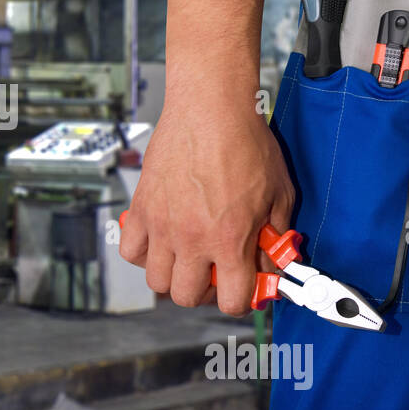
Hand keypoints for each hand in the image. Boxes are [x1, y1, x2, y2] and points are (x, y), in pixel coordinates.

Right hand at [120, 93, 294, 315]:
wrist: (210, 109)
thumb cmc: (246, 143)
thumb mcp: (279, 193)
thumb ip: (276, 234)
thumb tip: (271, 260)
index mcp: (230, 239)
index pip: (231, 300)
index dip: (240, 299)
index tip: (243, 287)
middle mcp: (192, 238)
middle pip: (187, 296)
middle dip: (205, 290)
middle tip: (214, 271)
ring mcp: (162, 225)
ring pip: (156, 280)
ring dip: (174, 275)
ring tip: (187, 256)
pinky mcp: (141, 208)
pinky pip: (130, 250)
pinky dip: (142, 252)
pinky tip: (160, 239)